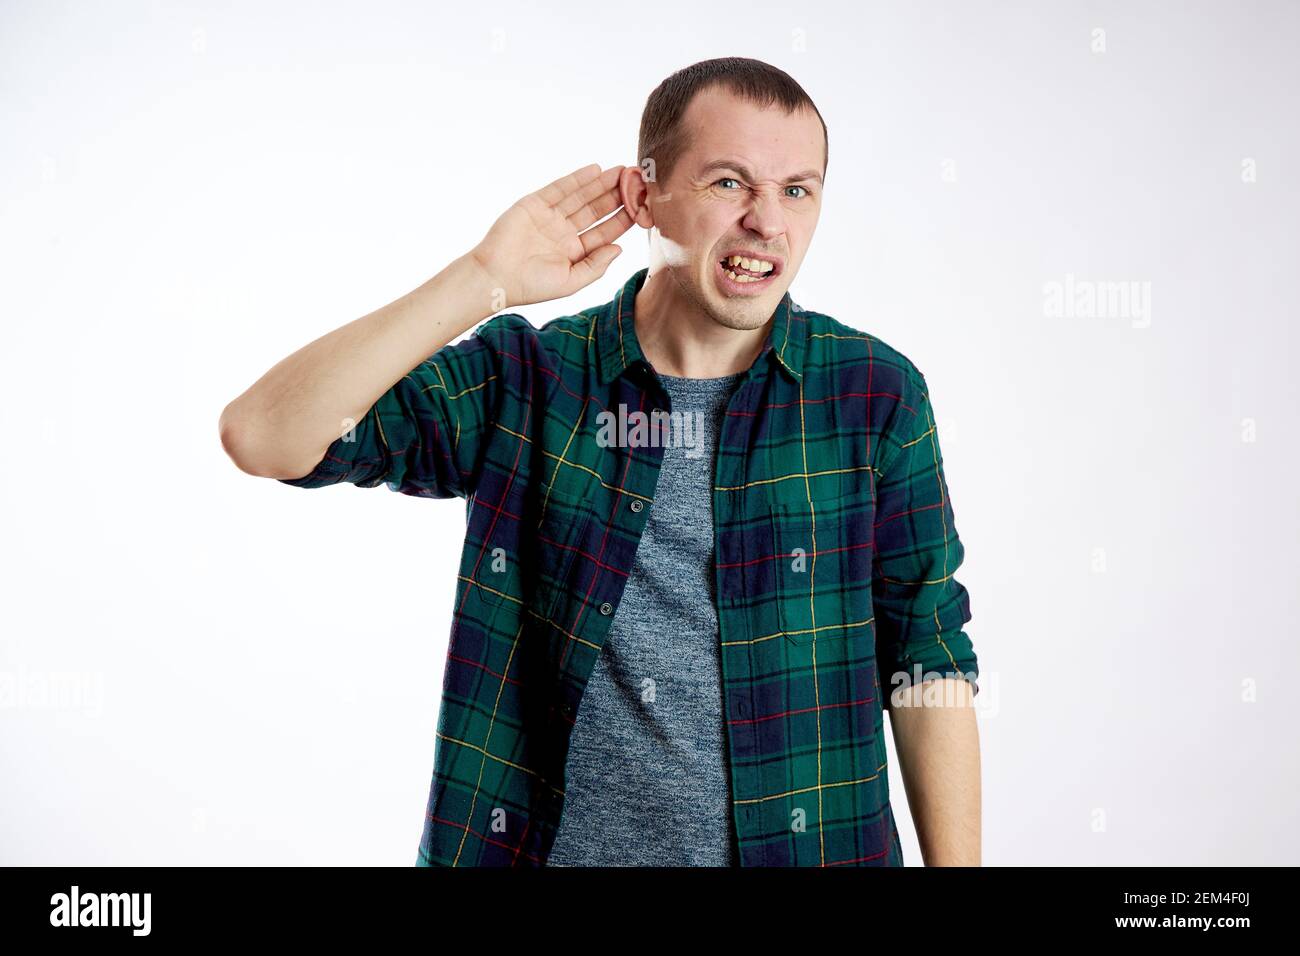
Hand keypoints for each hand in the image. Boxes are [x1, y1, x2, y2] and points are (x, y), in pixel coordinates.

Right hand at [467, 163, 633, 307]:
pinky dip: (577, 179)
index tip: (643, 207)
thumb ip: (596, 266)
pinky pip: (560, 188)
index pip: (605, 231)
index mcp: (575, 251)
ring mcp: (550, 217)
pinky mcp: (534, 204)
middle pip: (597, 210)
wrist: (495, 277)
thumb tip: (619, 248)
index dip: (624, 219)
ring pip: (582, 196)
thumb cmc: (531, 286)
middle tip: (638, 182)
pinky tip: (596, 170)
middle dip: (617, 196)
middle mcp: (564, 232)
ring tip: (623, 172)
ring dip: (602, 184)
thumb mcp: (571, 282)